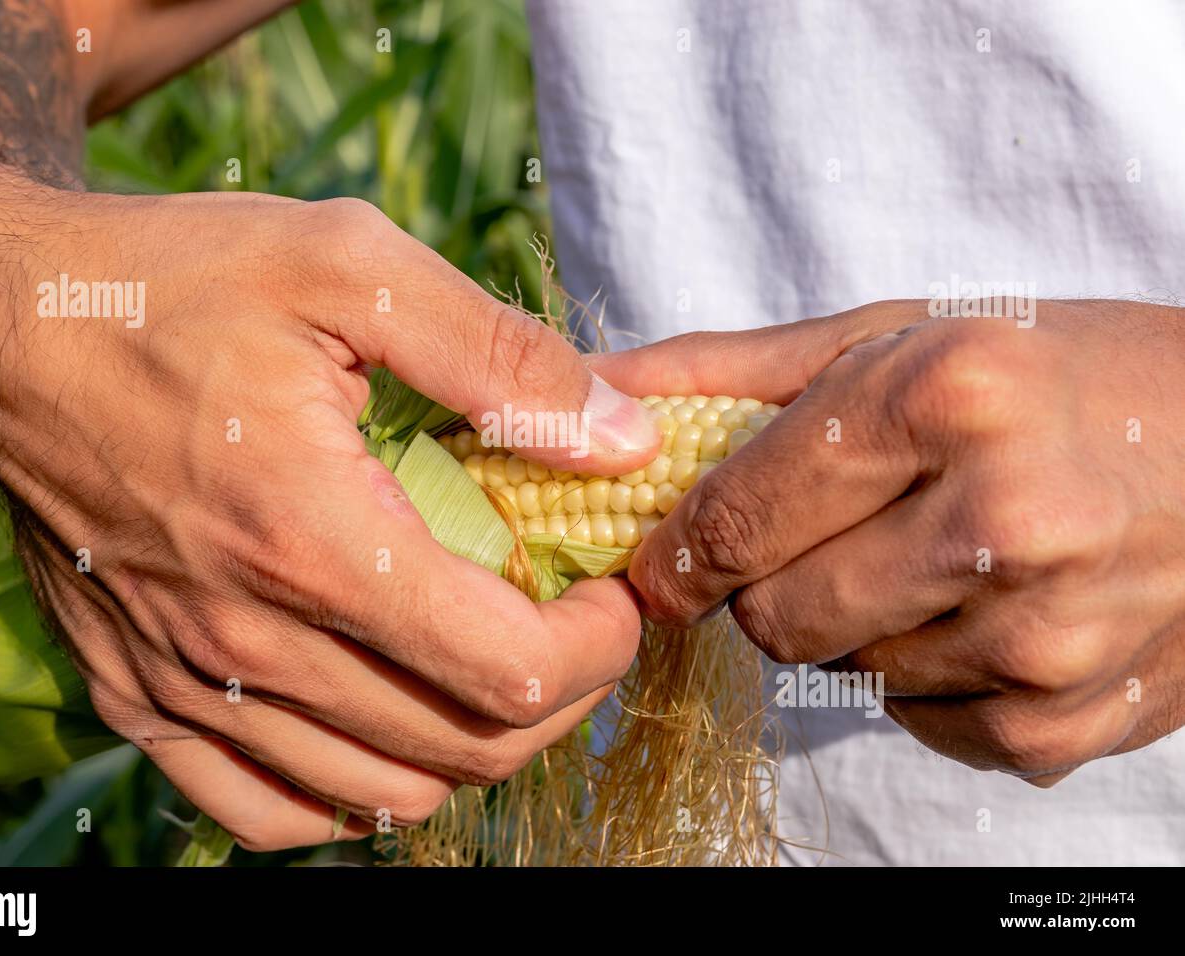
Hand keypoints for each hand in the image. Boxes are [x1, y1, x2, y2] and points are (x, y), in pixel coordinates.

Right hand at [0, 162, 658, 848]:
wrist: (7, 316)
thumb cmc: (172, 281)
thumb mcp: (348, 268)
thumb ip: (499, 357)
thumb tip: (620, 437)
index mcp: (312, 537)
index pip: (506, 671)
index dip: (596, 645)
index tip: (613, 592)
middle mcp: (245, 638)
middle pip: (459, 749)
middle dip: (556, 697)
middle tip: (571, 623)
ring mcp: (184, 681)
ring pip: (379, 794)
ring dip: (466, 744)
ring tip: (484, 659)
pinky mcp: (135, 692)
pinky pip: (266, 811)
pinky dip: (349, 790)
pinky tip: (378, 720)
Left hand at [591, 299, 1184, 784]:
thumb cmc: (1053, 374)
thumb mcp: (899, 336)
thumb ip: (733, 372)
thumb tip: (597, 396)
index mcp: (951, 396)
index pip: (739, 519)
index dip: (679, 550)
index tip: (665, 557)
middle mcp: (1008, 521)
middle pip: (776, 618)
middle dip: (772, 583)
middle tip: (828, 536)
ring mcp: (1048, 637)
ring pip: (843, 675)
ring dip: (857, 626)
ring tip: (932, 556)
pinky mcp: (1070, 721)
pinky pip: (919, 724)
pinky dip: (927, 677)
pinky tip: (987, 610)